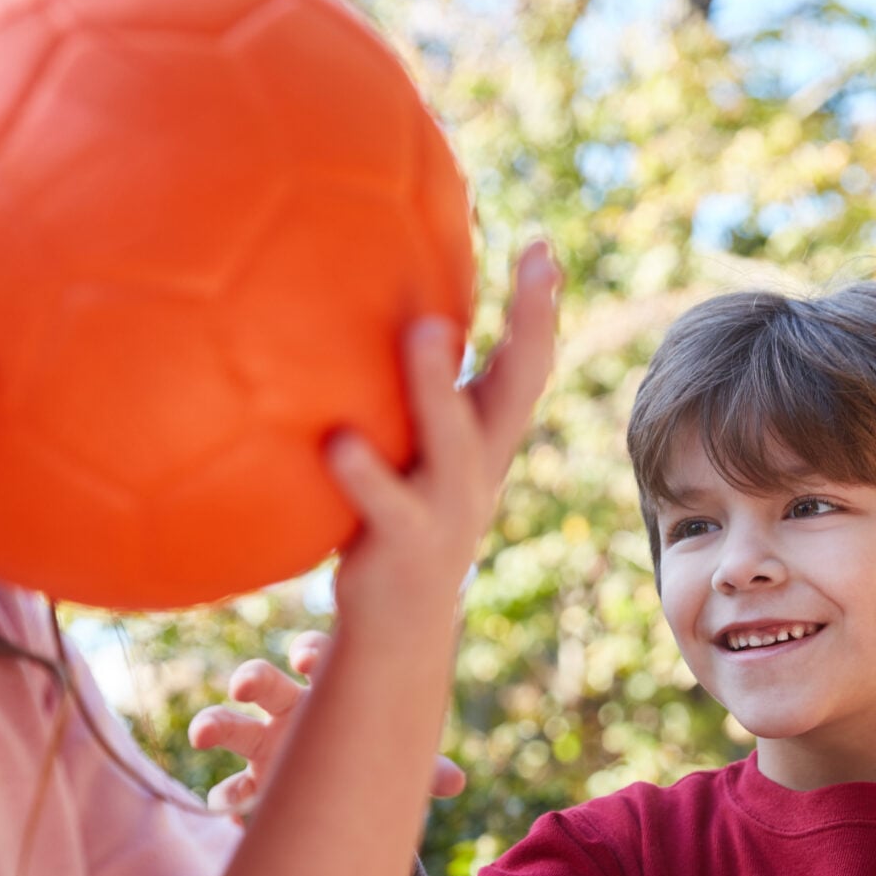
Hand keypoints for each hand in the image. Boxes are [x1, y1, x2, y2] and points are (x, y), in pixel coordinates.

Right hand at [189, 631, 464, 814]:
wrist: (347, 794)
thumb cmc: (372, 758)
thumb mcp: (399, 763)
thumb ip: (424, 769)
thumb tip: (458, 782)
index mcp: (327, 691)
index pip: (315, 660)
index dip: (311, 656)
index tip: (306, 661)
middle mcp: (290, 711)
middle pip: (265, 683)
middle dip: (253, 679)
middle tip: (244, 685)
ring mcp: (266, 747)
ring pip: (231, 725)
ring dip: (214, 724)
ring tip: (201, 734)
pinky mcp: (254, 785)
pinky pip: (231, 789)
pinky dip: (226, 797)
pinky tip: (223, 806)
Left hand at [324, 241, 558, 622]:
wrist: (399, 628)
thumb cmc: (398, 518)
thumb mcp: (416, 454)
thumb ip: (414, 397)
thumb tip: (390, 317)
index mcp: (485, 443)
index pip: (523, 367)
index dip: (538, 309)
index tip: (539, 247)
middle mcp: (477, 469)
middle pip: (515, 390)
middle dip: (530, 324)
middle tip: (532, 261)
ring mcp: (445, 506)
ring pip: (452, 439)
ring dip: (438, 385)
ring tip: (423, 329)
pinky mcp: (400, 541)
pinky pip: (382, 501)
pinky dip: (362, 472)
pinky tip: (336, 439)